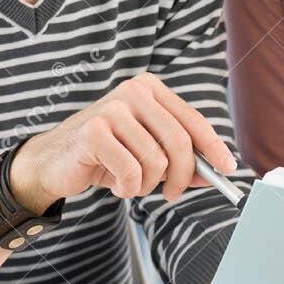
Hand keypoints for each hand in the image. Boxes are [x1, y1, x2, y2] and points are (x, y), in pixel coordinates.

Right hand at [7, 72, 236, 213]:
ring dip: (146, 185)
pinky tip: (114, 183)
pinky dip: (127, 187)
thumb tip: (214, 174)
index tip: (228, 169)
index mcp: (150, 89)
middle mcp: (134, 91)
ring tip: (129, 183)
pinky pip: (130, 171)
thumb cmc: (105, 155)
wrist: (54, 162)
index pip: (192, 119)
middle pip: (179, 141)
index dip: (213, 147)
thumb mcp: (146, 153)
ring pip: (155, 160)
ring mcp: (113, 108)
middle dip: (181, 176)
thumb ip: (179, 159)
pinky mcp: (94, 130)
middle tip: (171, 194)